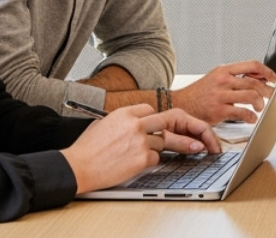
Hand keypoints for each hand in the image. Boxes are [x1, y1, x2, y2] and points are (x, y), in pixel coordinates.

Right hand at [62, 105, 215, 193]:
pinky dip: (153, 160)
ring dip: (175, 146)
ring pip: (166, 139)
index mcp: (125, 113)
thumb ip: (122, 122)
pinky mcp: (141, 157)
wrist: (78, 166)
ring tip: (189, 149)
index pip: (149, 109)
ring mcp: (140, 140)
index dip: (157, 117)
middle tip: (197, 130)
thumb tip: (133, 125)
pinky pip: (156, 157)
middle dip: (184, 125)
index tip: (163, 124)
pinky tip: (144, 162)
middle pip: (168, 118)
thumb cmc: (86, 149)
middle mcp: (135, 123)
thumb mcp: (102, 125)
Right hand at [172, 59, 275, 123]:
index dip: (267, 72)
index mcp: (224, 70)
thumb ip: (235, 77)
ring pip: (250, 96)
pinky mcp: (218, 111)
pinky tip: (252, 119)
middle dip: (267, 90)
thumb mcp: (216, 77)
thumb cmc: (200, 93)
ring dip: (260, 103)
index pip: (252, 65)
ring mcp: (221, 96)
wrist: (180, 104)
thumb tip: (258, 78)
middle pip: (254, 82)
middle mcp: (223, 81)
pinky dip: (250, 117)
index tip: (274, 78)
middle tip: (272, 96)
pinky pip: (241, 113)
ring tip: (260, 108)